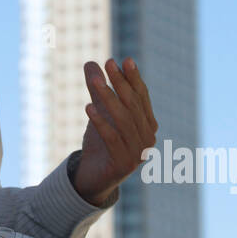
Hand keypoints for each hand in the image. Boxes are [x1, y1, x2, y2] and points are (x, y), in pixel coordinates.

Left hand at [73, 57, 157, 205]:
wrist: (94, 177)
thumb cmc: (101, 142)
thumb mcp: (100, 112)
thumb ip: (98, 90)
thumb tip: (90, 63)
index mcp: (148, 124)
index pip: (142, 97)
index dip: (133, 79)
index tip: (125, 60)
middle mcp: (148, 138)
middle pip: (133, 105)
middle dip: (121, 83)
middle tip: (109, 63)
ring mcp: (138, 152)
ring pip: (122, 120)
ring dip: (108, 98)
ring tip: (95, 81)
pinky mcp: (124, 164)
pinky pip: (111, 138)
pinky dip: (100, 123)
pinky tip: (88, 108)